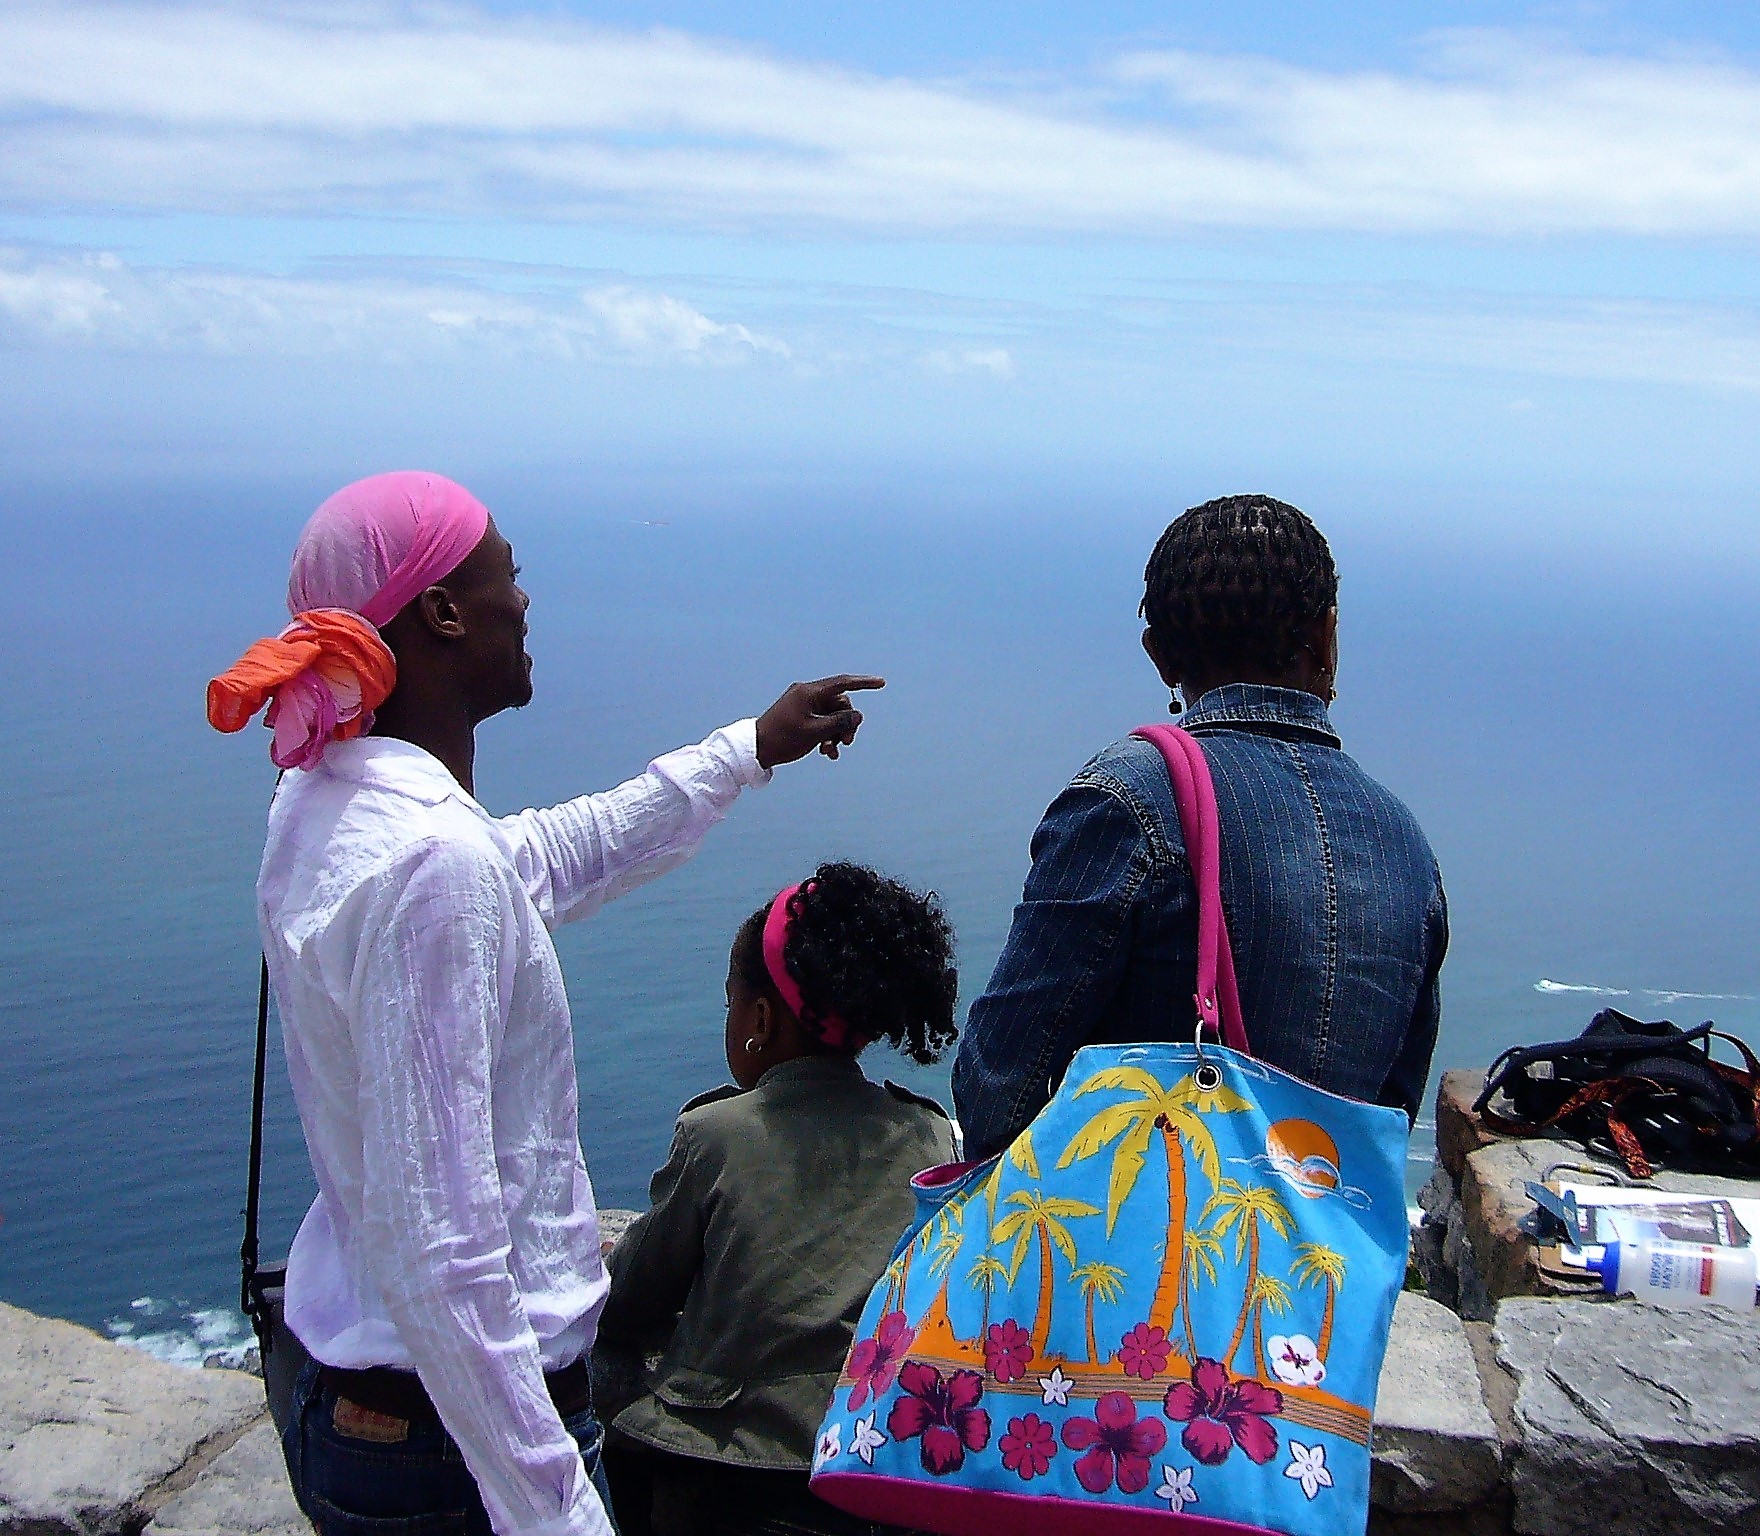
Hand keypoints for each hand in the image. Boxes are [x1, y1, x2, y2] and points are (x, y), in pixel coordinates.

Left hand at [755, 675, 884, 767]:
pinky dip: (827, 736)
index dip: (863, 683)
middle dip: (847, 724)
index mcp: (809, 692)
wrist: (756, 750)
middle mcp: (808, 695)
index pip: (842, 683)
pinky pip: (823, 723)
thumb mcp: (814, 732)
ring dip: (836, 734)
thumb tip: (858, 716)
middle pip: (840, 704)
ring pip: (833, 717)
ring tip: (832, 751)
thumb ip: (839, 722)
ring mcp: (804, 706)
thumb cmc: (782, 739)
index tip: (881, 683)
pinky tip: (827, 752)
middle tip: (846, 742)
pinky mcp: (802, 718)